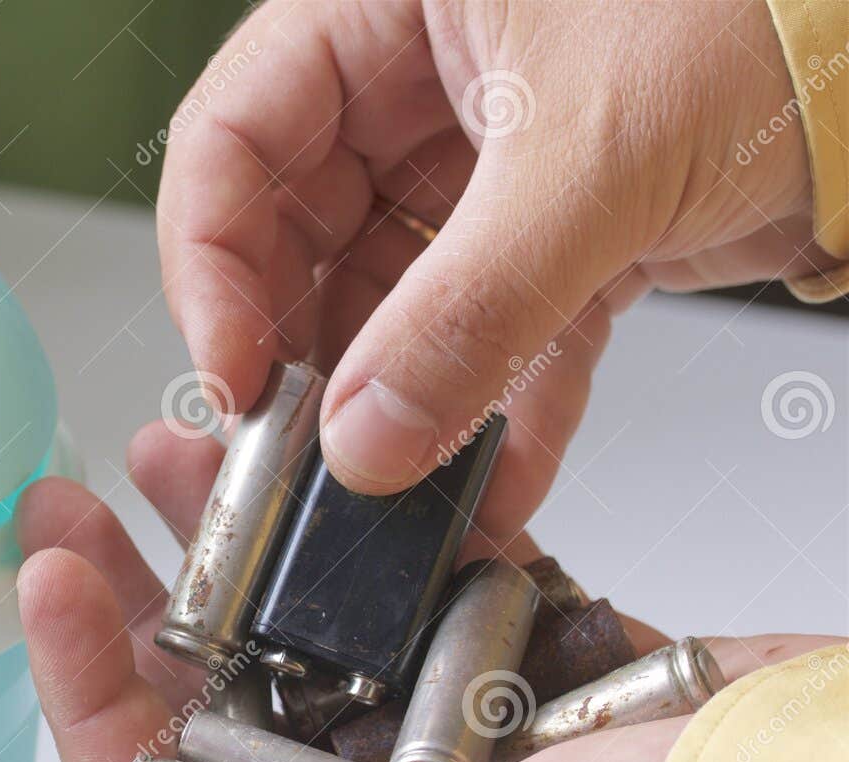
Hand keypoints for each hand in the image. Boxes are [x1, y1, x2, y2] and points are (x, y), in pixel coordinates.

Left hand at [15, 446, 840, 761]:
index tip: (52, 577)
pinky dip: (373, 524)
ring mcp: (461, 733)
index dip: (90, 685)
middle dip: (139, 593)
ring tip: (183, 449)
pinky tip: (323, 460)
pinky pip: (424, 581)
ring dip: (241, 539)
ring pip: (310, 624)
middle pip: (220, 692)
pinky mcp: (533, 657)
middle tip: (75, 503)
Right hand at [158, 0, 826, 539]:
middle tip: (308, 452)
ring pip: (391, 305)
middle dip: (308, 355)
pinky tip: (495, 481)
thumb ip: (465, 310)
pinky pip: (493, 337)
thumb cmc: (774, 2)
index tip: (236, 374)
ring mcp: (479, 166)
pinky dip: (496, 411)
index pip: (231, 140)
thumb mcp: (589, 155)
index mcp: (381, 8)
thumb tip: (366, 438)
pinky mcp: (549, 237)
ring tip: (402, 488)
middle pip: (298, 238)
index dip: (212, 264)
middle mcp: (414, 86)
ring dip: (402, 405)